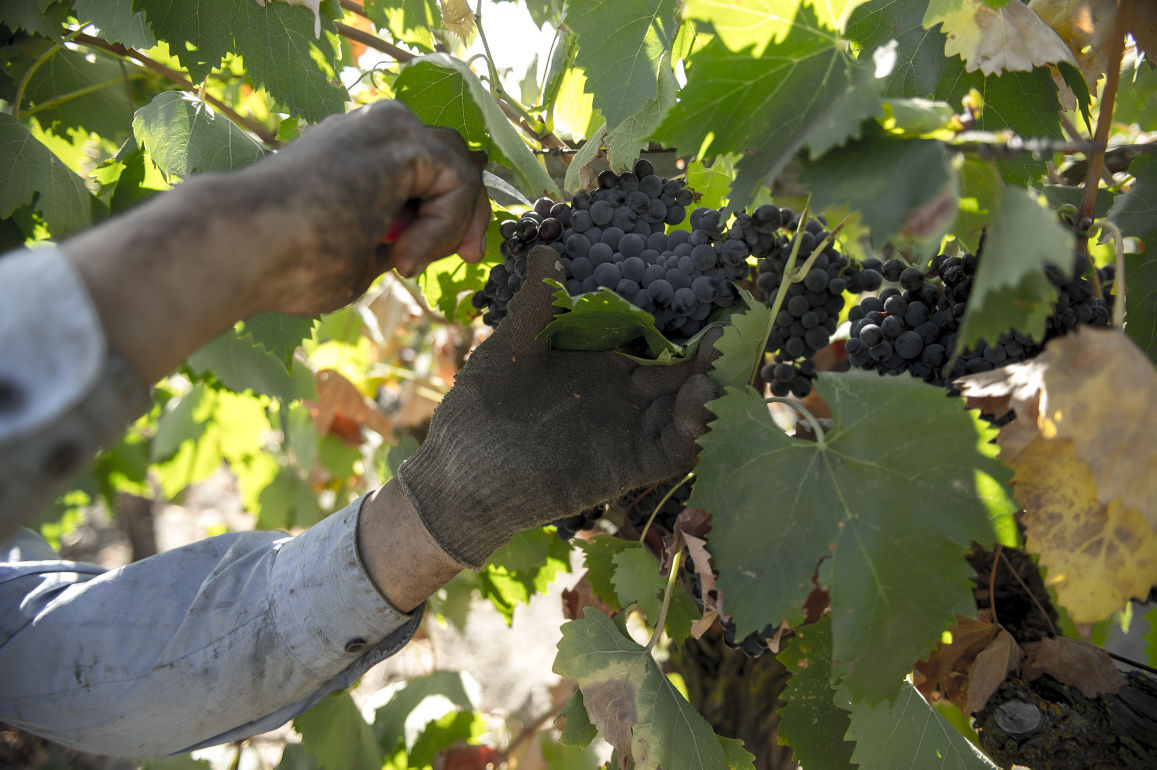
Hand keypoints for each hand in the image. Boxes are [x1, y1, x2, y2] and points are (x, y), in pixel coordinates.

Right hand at [238, 100, 489, 315]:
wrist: (245, 246)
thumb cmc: (285, 262)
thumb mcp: (359, 255)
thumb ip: (393, 241)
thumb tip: (416, 246)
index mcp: (357, 153)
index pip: (430, 169)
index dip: (454, 213)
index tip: (460, 256)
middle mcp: (373, 130)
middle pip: (454, 157)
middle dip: (470, 211)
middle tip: (470, 257)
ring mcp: (387, 127)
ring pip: (459, 170)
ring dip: (450, 225)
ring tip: (407, 262)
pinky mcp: (401, 138)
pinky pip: (457, 181)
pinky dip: (443, 226)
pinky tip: (405, 255)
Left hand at [397, 246, 720, 567]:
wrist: (458, 476)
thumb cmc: (478, 413)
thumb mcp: (510, 347)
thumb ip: (537, 303)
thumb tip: (547, 248)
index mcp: (603, 365)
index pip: (659, 337)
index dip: (688, 316)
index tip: (714, 284)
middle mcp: (626, 397)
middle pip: (688, 371)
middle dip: (718, 347)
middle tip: (742, 316)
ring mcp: (630, 432)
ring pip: (692, 409)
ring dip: (717, 383)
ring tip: (728, 349)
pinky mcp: (627, 466)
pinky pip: (675, 448)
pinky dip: (695, 424)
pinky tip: (699, 392)